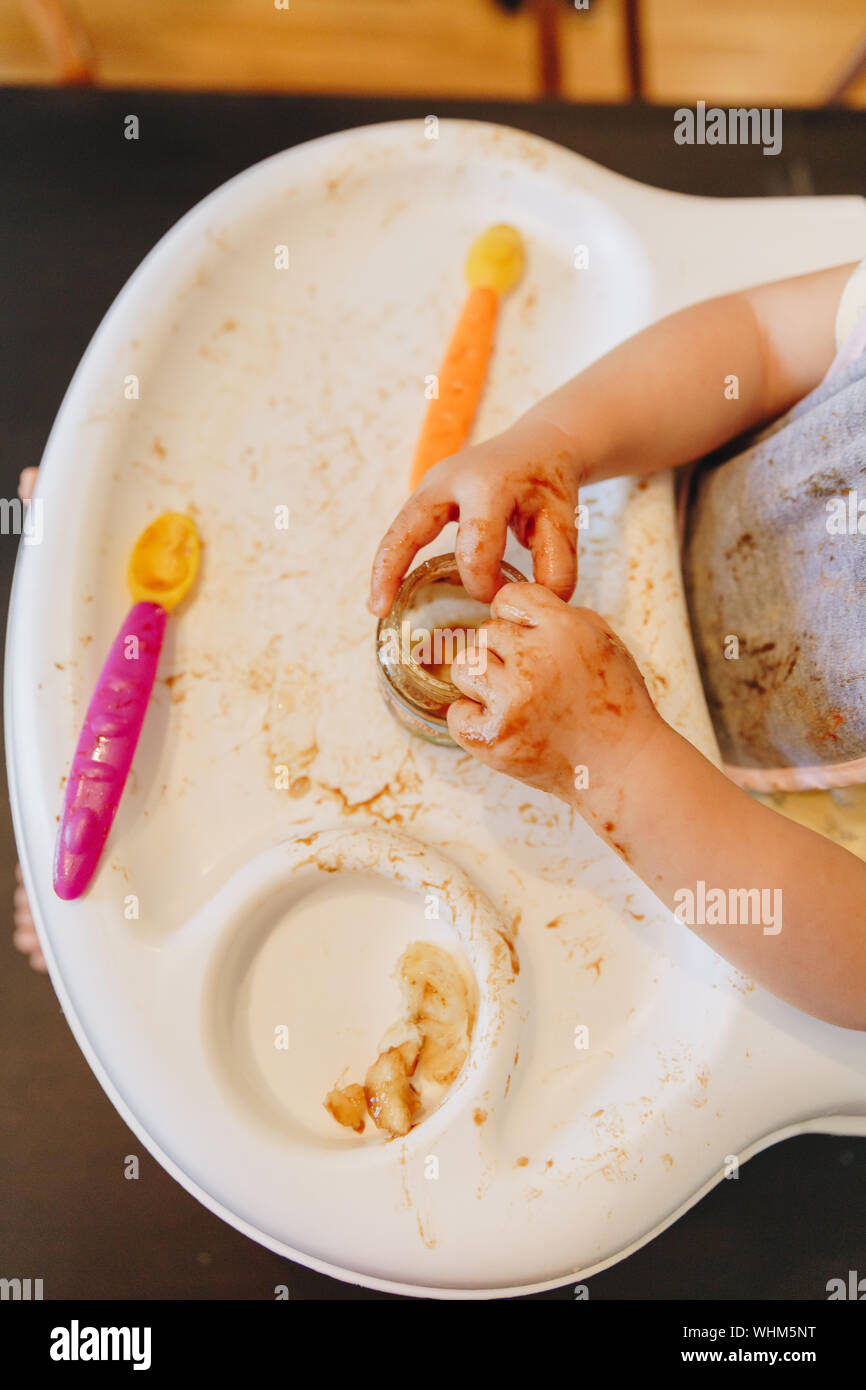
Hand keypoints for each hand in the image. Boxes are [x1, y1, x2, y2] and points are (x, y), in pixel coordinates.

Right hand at [368, 413, 583, 616]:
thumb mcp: (564, 521)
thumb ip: (557, 566)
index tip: (505, 596)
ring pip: (397, 530)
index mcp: (488, 486)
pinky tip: (387, 591)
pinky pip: (403, 531)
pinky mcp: (426, 494)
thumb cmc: (550, 485)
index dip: (487, 583)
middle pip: (410, 529)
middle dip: (394, 570)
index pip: (475, 550)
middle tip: (382, 610)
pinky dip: (394, 559)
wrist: (540, 444)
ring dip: (384, 568)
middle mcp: (449, 480)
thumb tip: (533, 606)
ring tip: (376, 607)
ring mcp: (431, 484)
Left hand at [447, 582, 662, 805]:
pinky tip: (503, 726)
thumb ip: (564, 617)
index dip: (515, 617)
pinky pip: (457, 713)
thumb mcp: (607, 644)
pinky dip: (473, 721)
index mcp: (564, 630)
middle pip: (486, 632)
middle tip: (531, 682)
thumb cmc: (617, 708)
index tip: (526, 639)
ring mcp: (512, 700)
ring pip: (464, 667)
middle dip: (503, 654)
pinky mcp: (494, 737)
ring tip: (513, 702)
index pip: (510, 596)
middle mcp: (535, 659)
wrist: (624, 767)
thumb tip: (521, 609)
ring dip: (482, 682)